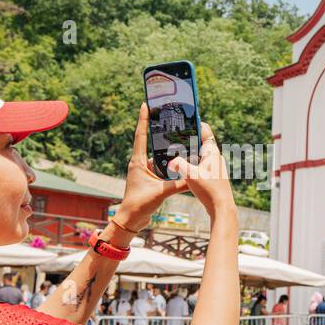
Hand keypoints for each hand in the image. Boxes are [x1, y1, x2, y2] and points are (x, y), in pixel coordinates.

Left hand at [115, 102, 189, 230]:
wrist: (130, 220)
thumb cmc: (139, 205)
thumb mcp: (161, 193)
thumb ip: (177, 184)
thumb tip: (194, 176)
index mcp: (138, 162)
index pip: (141, 136)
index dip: (143, 119)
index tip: (145, 104)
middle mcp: (141, 164)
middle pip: (151, 143)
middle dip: (160, 131)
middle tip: (168, 117)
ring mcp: (145, 171)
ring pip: (160, 157)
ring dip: (169, 152)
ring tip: (181, 139)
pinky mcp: (150, 180)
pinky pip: (163, 169)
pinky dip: (171, 166)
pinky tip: (182, 164)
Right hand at [168, 119, 232, 217]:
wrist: (222, 207)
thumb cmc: (209, 189)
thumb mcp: (190, 175)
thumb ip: (178, 165)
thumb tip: (171, 162)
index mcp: (211, 152)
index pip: (205, 130)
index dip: (196, 123)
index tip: (187, 118)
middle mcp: (215, 157)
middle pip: (201, 142)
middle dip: (189, 140)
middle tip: (176, 137)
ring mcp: (215, 167)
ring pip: (201, 155)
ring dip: (190, 154)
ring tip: (177, 154)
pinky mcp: (214, 176)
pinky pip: (201, 165)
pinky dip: (193, 164)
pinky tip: (184, 171)